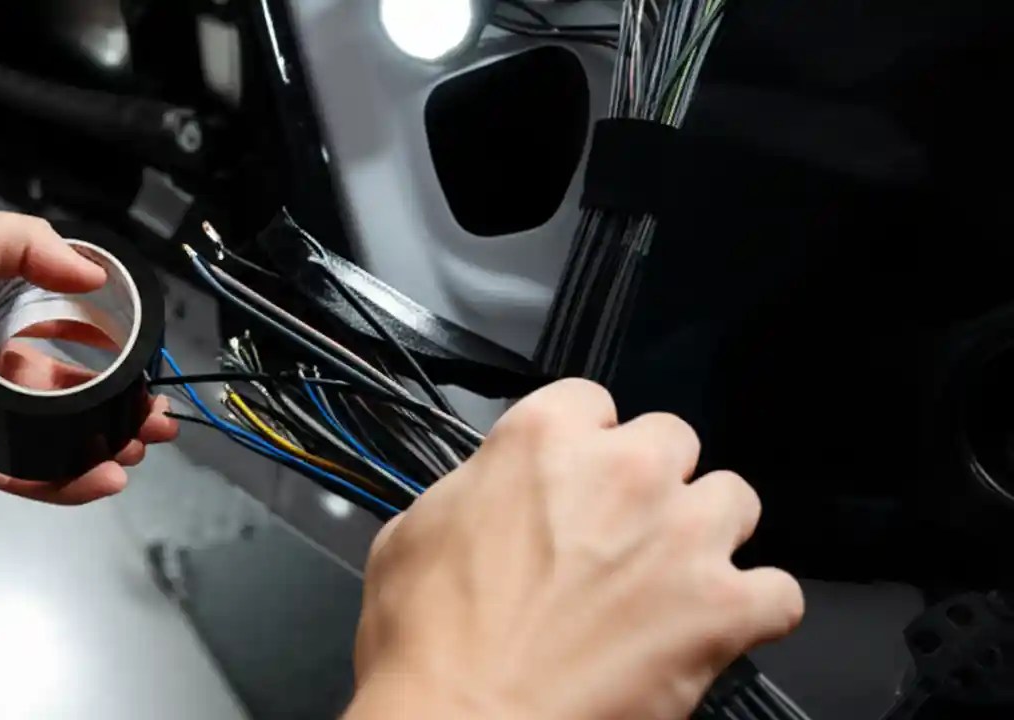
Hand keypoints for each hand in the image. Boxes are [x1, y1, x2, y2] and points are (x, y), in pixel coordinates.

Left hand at [0, 207, 175, 503]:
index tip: (141, 358)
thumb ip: (33, 245)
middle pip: (67, 388)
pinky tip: (99, 479)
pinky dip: (61, 481)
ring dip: (100, 445)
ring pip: (50, 435)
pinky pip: (17, 470)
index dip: (106, 344)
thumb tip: (92, 275)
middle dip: (117, 405)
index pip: (62, 326)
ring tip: (138, 450)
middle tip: (154, 419)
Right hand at [346, 380, 803, 719]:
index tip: (576, 479)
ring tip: (674, 580)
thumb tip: (492, 495)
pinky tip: (717, 630)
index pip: (591, 401)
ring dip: (707, 535)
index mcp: (543, 440)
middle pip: (673, 441)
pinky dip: (754, 612)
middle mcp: (624, 471)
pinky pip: (779, 592)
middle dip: (651, 484)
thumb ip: (473, 490)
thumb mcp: (413, 533)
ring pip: (735, 500)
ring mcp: (681, 537)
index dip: (583, 444)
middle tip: (621, 536)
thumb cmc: (429, 642)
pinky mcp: (722, 609)